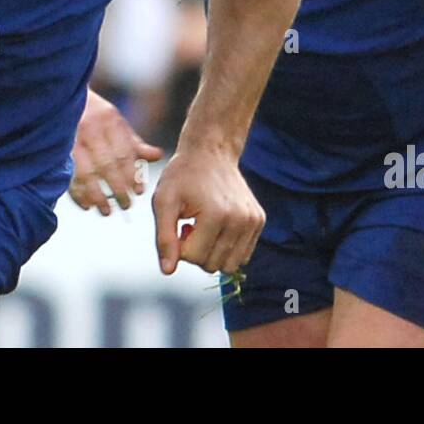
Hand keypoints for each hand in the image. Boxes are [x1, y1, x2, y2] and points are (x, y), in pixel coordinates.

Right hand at [69, 91, 163, 214]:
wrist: (60, 100)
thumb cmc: (95, 116)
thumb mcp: (116, 124)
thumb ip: (134, 143)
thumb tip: (157, 156)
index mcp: (108, 120)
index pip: (124, 153)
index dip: (132, 175)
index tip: (139, 191)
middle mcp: (90, 129)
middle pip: (107, 165)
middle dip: (118, 189)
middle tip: (126, 205)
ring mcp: (71, 140)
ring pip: (86, 173)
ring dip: (97, 196)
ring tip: (106, 211)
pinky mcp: (57, 152)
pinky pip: (68, 176)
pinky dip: (77, 194)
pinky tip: (86, 205)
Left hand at [152, 144, 263, 275]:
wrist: (210, 152)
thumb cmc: (183, 175)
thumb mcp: (163, 202)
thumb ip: (164, 238)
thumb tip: (168, 271)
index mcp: (216, 215)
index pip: (194, 258)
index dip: (180, 246)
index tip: (179, 225)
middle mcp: (240, 220)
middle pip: (212, 265)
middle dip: (197, 252)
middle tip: (191, 226)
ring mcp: (253, 221)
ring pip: (230, 265)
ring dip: (213, 252)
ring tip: (204, 228)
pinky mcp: (259, 221)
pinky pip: (242, 255)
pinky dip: (227, 247)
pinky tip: (217, 225)